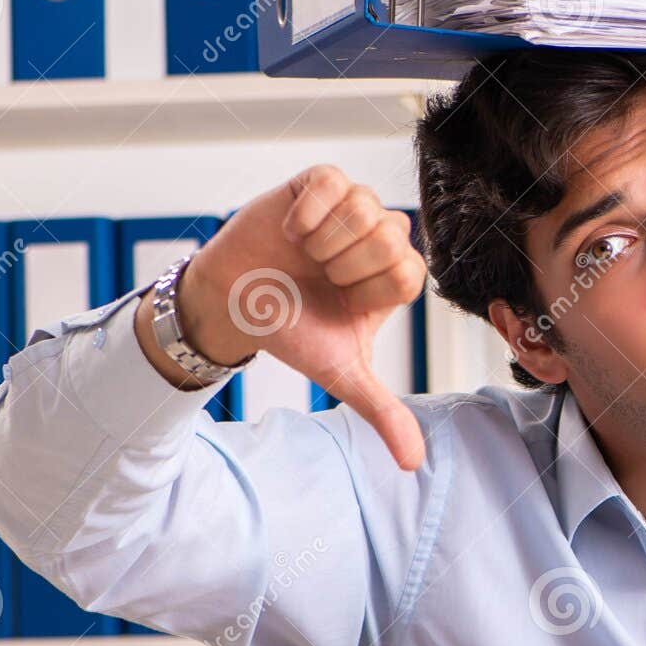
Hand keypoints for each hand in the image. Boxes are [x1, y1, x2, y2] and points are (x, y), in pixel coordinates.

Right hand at [148, 164, 427, 470]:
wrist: (233, 303)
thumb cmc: (292, 333)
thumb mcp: (339, 374)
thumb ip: (382, 411)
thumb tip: (412, 464)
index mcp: (394, 279)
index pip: (409, 273)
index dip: (367, 290)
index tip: (341, 300)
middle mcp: (380, 239)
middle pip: (391, 238)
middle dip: (345, 266)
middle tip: (319, 277)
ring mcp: (352, 207)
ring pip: (364, 207)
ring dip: (324, 241)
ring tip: (304, 255)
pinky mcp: (319, 183)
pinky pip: (333, 181)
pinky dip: (309, 213)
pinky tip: (292, 233)